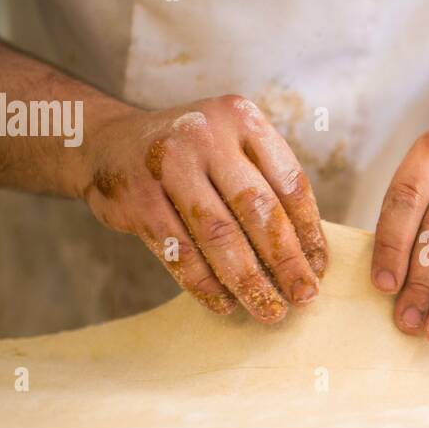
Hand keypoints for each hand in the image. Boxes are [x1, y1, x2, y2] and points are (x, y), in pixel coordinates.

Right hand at [78, 94, 327, 321]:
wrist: (108, 142)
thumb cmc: (191, 156)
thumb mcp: (231, 148)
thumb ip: (267, 185)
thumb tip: (309, 255)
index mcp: (242, 118)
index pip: (289, 181)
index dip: (309, 230)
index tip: (320, 267)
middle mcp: (206, 135)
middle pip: (258, 209)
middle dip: (286, 260)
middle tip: (304, 296)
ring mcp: (167, 164)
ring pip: (218, 235)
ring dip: (249, 280)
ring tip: (269, 309)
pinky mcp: (137, 198)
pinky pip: (179, 251)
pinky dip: (205, 283)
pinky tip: (225, 303)